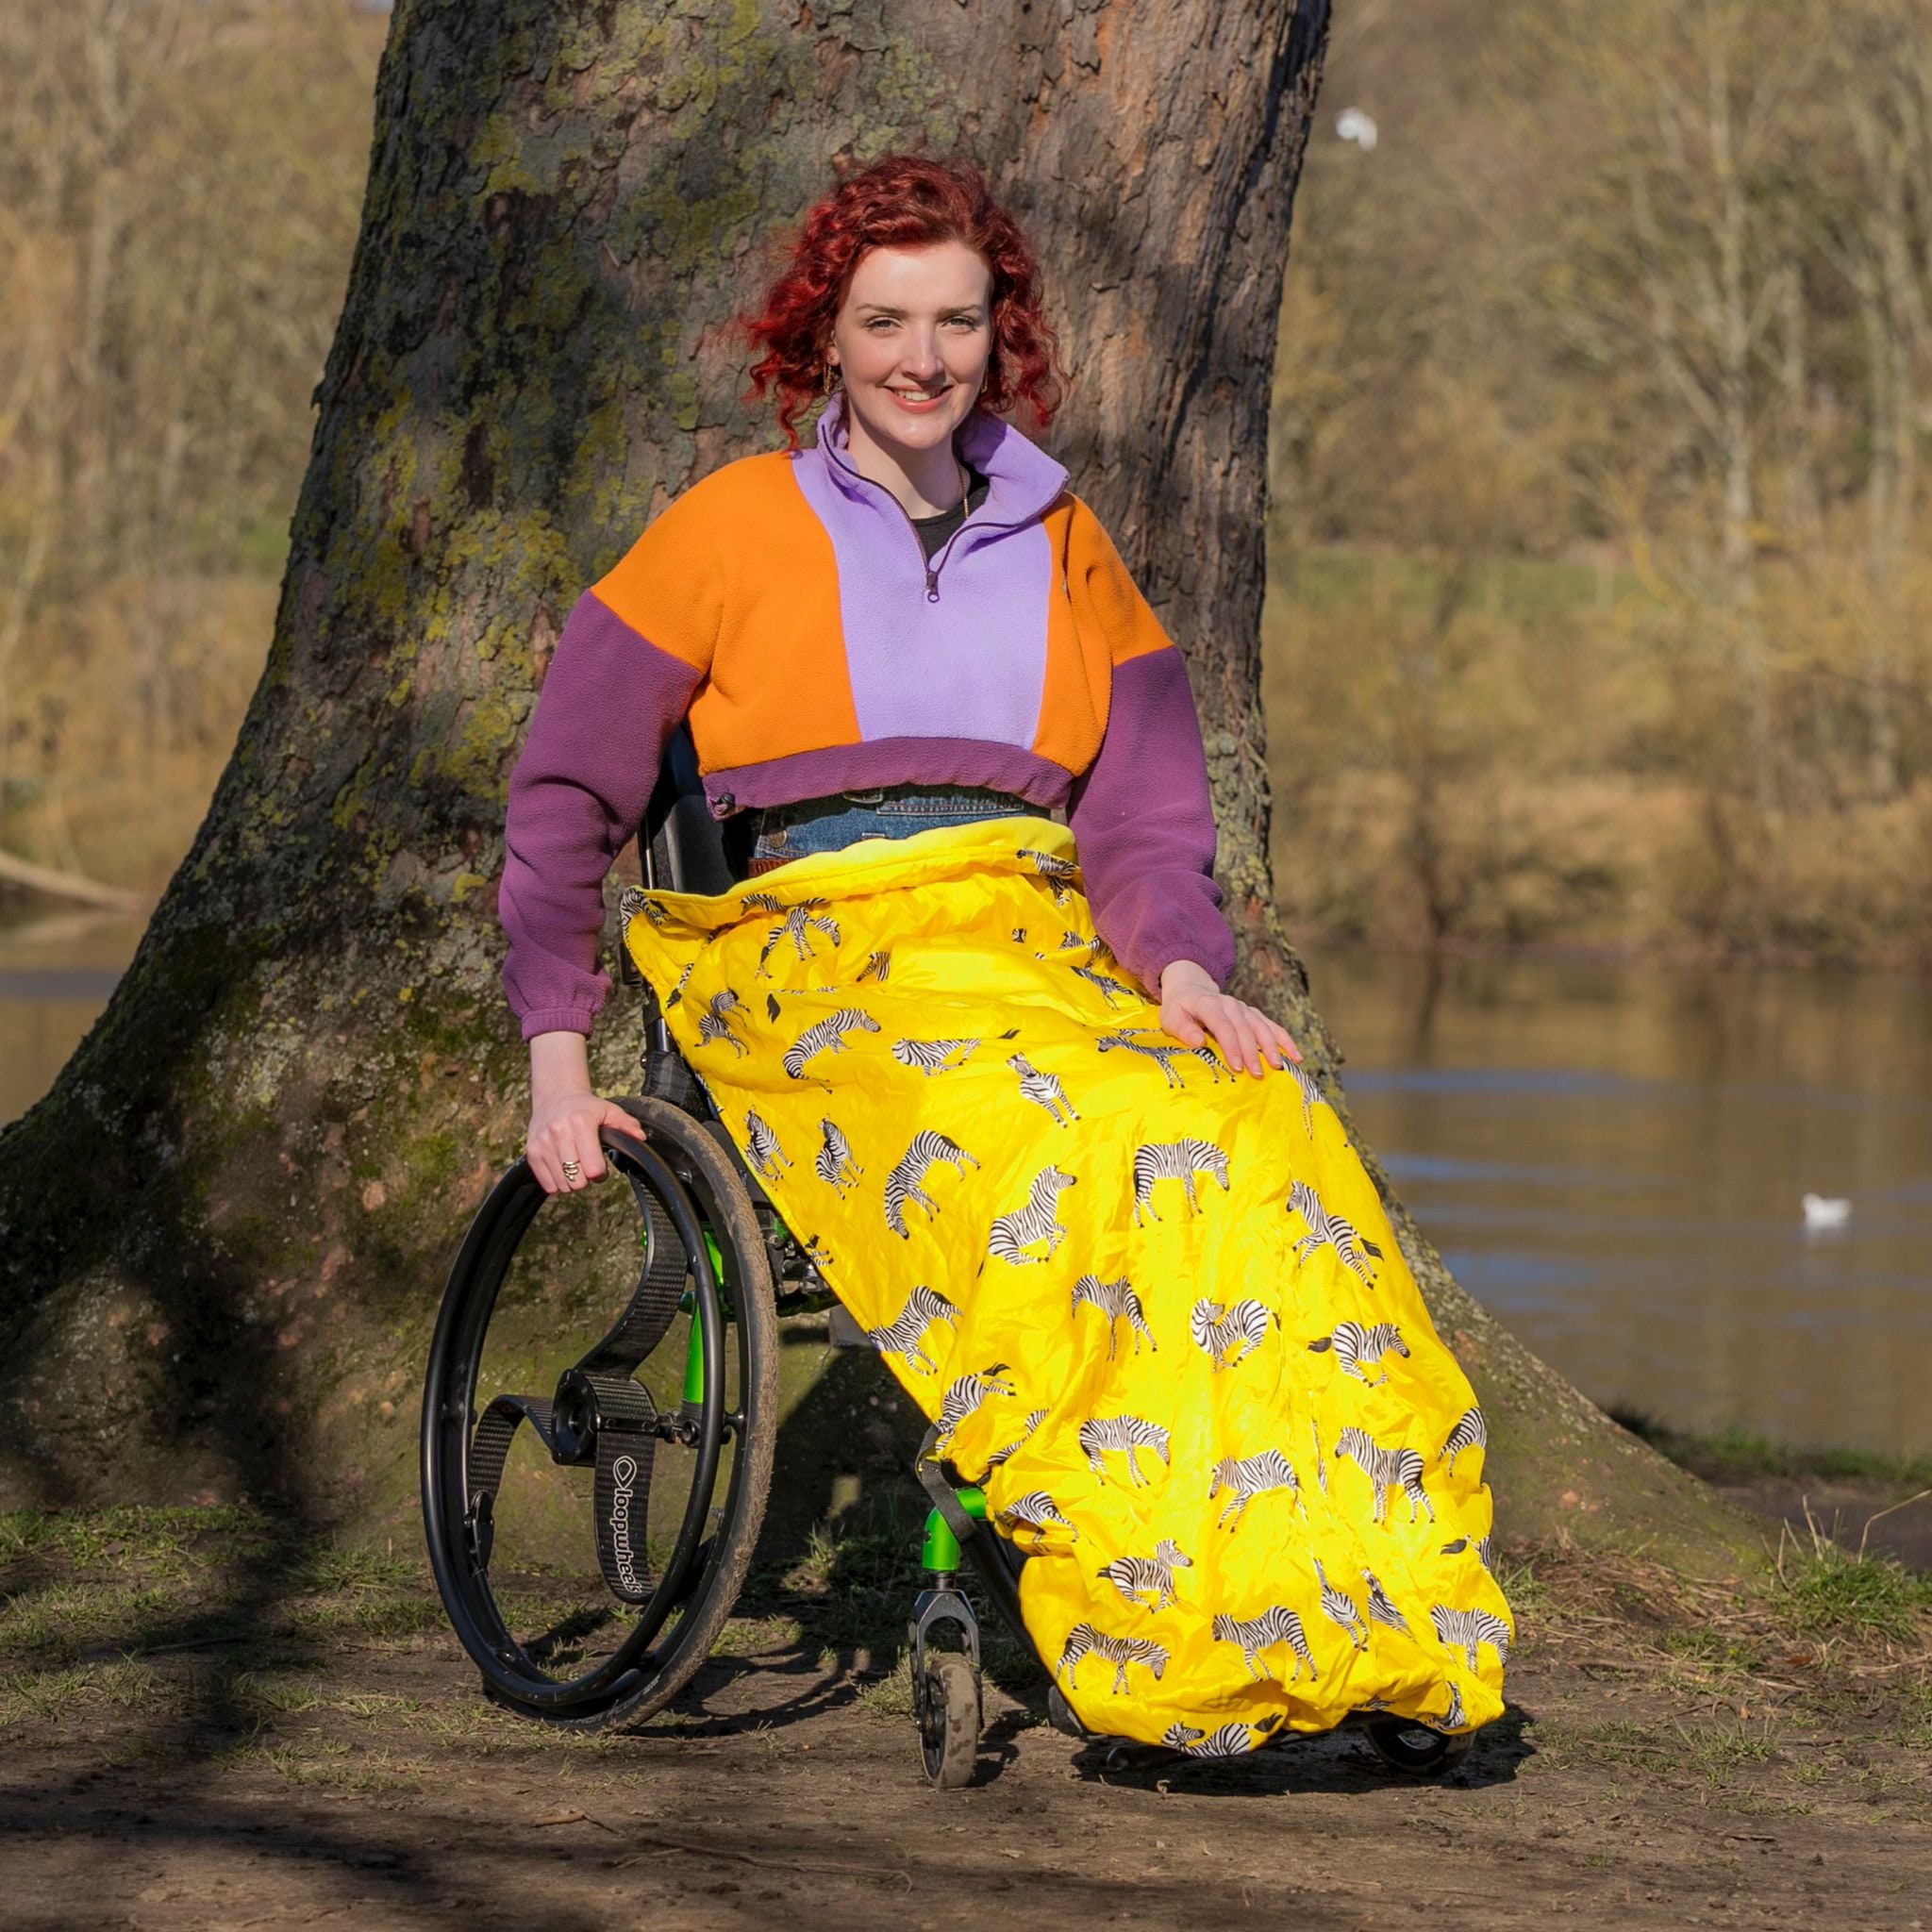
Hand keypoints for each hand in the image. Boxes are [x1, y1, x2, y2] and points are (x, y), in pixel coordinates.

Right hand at [526, 1030, 645, 1193]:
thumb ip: (627, 1125)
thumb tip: (641, 1138)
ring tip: (575, 1166)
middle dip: (586, 1179)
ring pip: (562, 1185)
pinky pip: (547, 1185)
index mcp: (581, 1123)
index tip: (600, 1167)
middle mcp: (559, 1133)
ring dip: (572, 1182)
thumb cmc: (586, 1108)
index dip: (600, 1174)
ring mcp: (543, 1143)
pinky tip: (563, 1168)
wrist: (555, 1098)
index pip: (593, 1169)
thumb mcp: (610, 1111)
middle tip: (588, 1167)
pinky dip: (557, 1183)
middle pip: (577, 1181)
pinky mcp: (531, 1152)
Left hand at [1158, 959, 1301, 1077]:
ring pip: (1261, 1027)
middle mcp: (1230, 1005)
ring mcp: (1244, 1009)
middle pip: (1244, 1029)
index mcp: (1208, 1004)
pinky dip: (1285, 1041)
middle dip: (1252, 1053)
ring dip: (1271, 1047)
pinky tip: (1296, 1057)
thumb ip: (1183, 1029)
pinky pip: (1272, 1027)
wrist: (1192, 989)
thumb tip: (1199, 1042)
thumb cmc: (1179, 1009)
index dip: (1231, 1046)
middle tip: (1256, 1074)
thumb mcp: (1170, 1018)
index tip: (1236, 1066)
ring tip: (1277, 1067)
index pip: (1223, 1025)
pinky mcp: (1253, 1015)